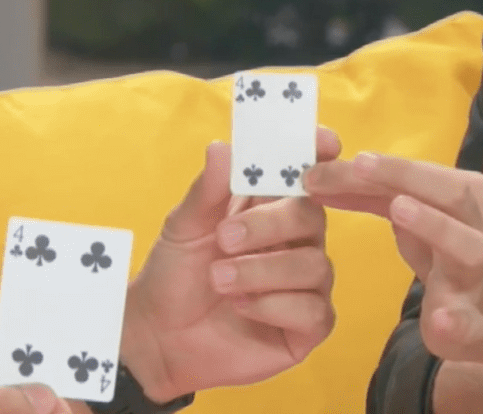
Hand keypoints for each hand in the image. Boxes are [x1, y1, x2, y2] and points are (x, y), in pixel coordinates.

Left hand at [117, 128, 339, 402]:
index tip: (324, 143)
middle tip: (224, 238)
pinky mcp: (307, 328)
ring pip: (315, 265)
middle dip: (270, 225)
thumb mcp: (183, 227)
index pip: (307, 176)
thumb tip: (223, 147)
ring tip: (219, 279)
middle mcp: (296, 242)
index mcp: (270, 209)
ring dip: (262, 270)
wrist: (157, 339)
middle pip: (313, 217)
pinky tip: (241, 307)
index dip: (320, 156)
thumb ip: (209, 190)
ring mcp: (306, 285)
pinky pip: (315, 311)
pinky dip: (274, 305)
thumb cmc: (174, 276)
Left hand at [305, 152, 482, 398]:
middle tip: (362, 166)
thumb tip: (314, 178)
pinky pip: (469, 320)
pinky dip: (455, 318)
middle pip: (450, 194)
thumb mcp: (416, 212)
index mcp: (467, 194)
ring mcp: (482, 274)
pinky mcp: (474, 321)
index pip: (421, 172)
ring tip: (400, 209)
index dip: (379, 164)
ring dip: (434, 226)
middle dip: (405, 177)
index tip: (335, 160)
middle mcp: (480, 226)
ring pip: (467, 247)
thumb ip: (371, 195)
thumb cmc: (454, 243)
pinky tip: (440, 317)